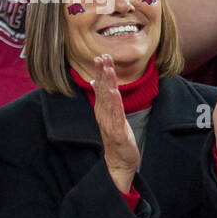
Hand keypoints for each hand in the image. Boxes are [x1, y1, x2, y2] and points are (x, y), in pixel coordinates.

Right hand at [91, 55, 141, 193]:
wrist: (119, 161)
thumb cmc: (116, 137)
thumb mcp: (111, 115)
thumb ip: (104, 99)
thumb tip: (97, 83)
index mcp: (102, 109)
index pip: (101, 87)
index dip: (101, 72)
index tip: (101, 56)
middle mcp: (103, 114)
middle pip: (103, 90)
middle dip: (103, 73)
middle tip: (102, 57)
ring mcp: (109, 122)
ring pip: (108, 100)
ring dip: (108, 83)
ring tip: (109, 69)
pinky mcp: (116, 131)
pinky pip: (115, 115)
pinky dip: (114, 103)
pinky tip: (115, 93)